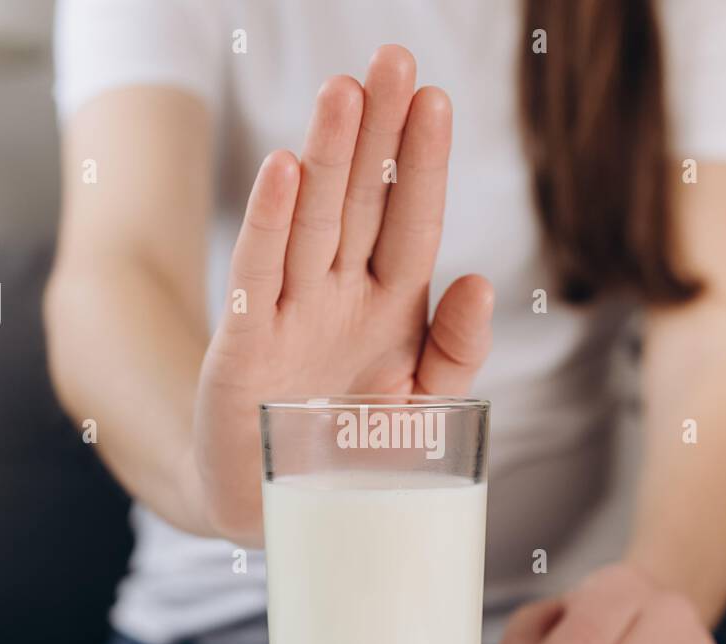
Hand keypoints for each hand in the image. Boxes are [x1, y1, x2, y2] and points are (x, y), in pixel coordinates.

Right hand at [194, 45, 493, 543]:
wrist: (273, 503)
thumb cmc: (349, 450)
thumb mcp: (420, 403)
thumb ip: (454, 348)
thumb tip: (482, 281)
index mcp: (388, 306)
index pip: (410, 220)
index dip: (422, 162)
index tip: (436, 98)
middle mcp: (338, 296)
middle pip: (363, 201)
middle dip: (379, 132)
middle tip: (393, 58)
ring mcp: (289, 315)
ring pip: (312, 223)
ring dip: (330, 159)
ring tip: (346, 94)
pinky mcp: (243, 347)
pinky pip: (257, 280)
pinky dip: (269, 228)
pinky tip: (283, 174)